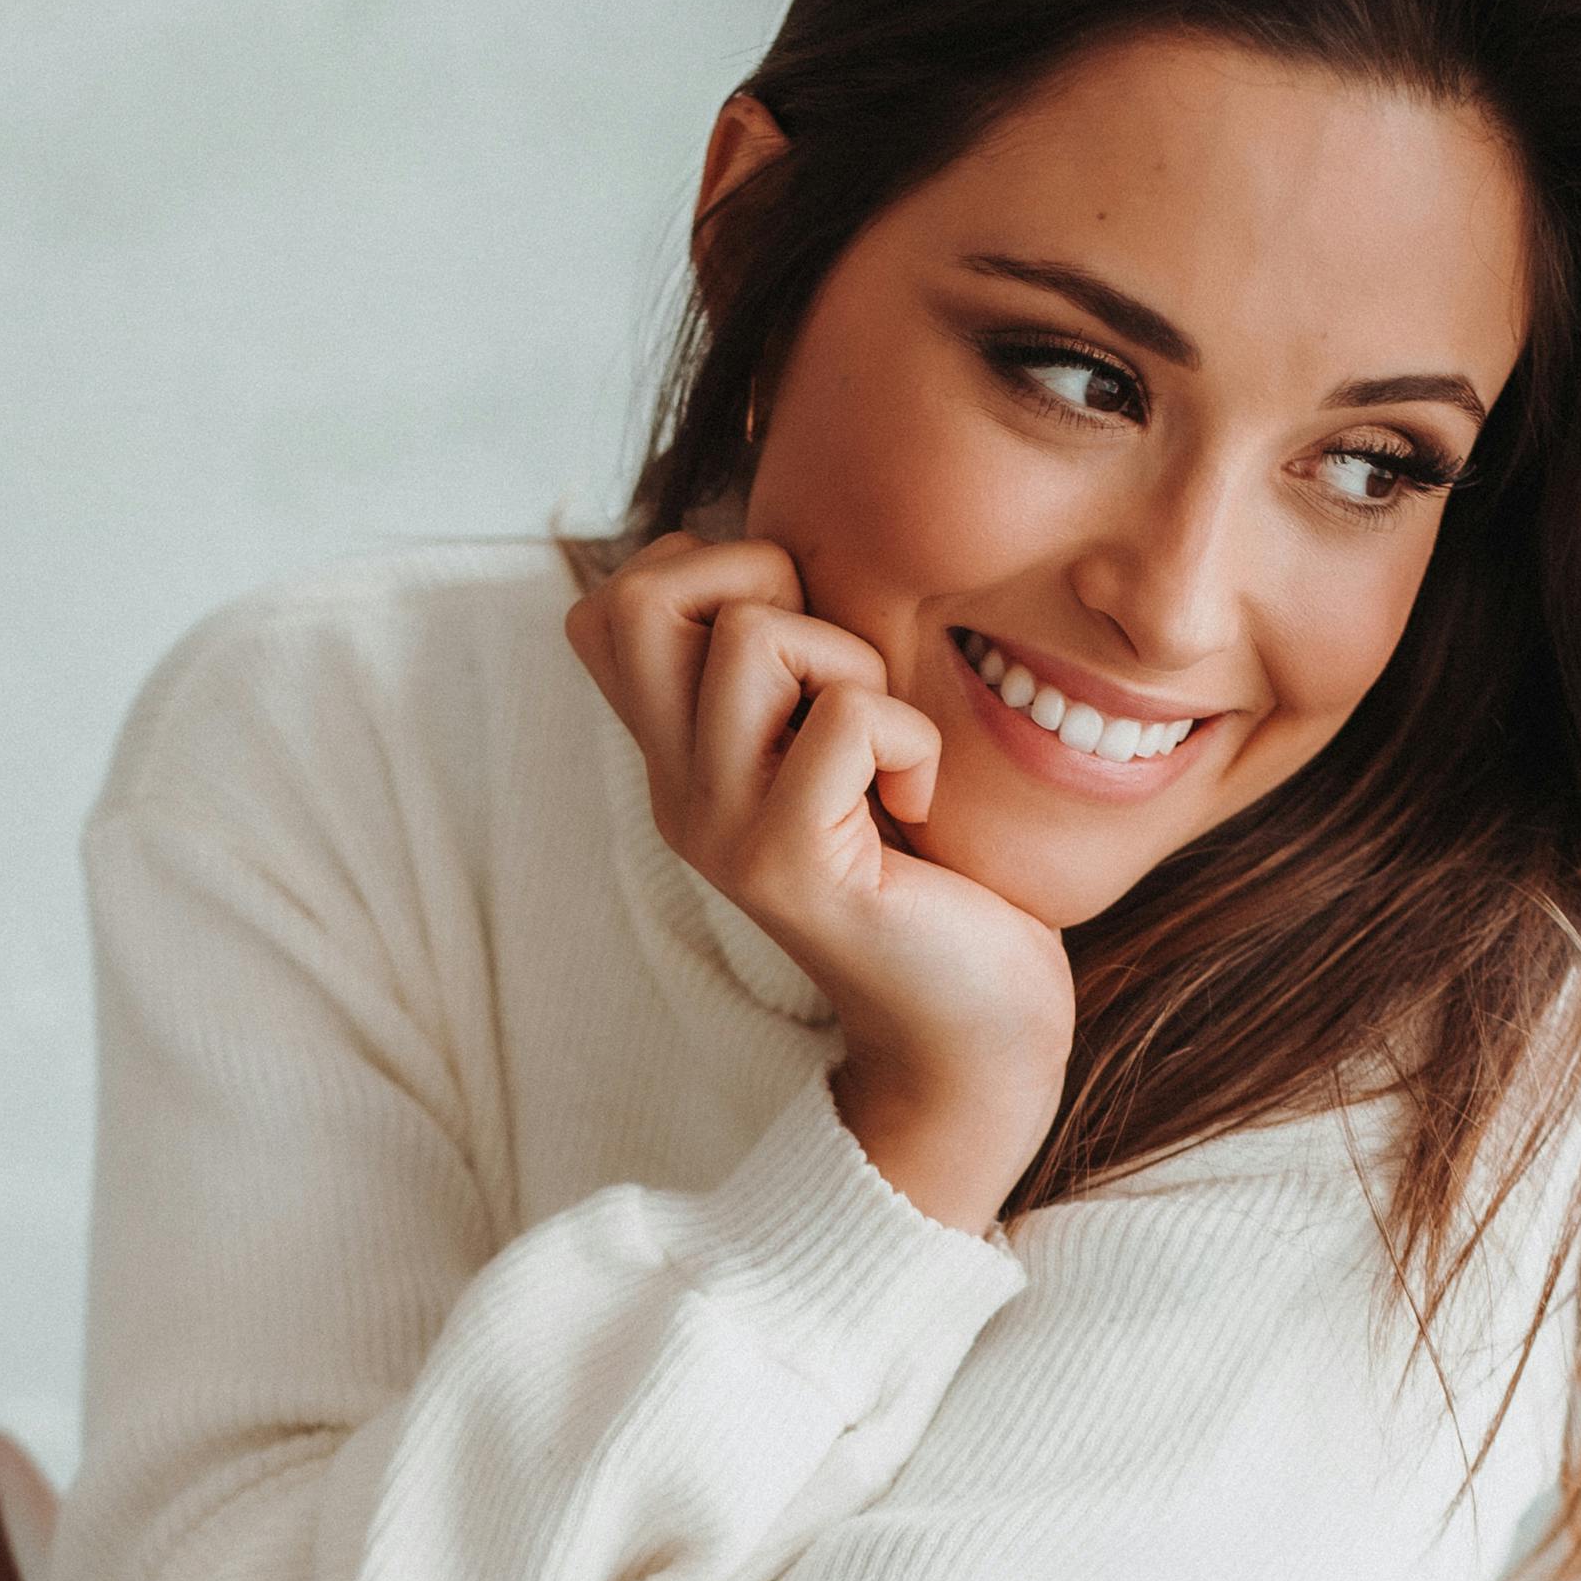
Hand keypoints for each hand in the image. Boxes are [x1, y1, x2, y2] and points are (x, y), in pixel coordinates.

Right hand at [566, 534, 1073, 1231]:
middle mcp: (679, 793)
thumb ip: (802, 671)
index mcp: (681, 759)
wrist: (971, 1039)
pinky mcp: (790, 866)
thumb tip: (795, 542)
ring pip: (755, 637)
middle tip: (832, 671)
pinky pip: (848, 719)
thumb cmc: (936, 880)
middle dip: (758, 579)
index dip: (707, 572)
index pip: (609, 606)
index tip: (798, 650)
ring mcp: (723, 831)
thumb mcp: (846, 750)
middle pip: (642, 595)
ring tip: (885, 747)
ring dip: (852, 661)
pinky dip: (909, 739)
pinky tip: (918, 801)